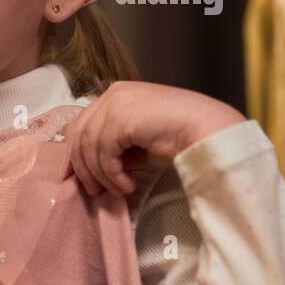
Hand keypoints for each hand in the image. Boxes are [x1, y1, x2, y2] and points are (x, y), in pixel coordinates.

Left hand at [64, 81, 245, 196]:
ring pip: (90, 146)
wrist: (208, 131)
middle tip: (92, 191)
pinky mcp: (121, 117)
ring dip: (102, 175)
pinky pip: (104, 153)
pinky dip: (113, 174)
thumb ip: (116, 147)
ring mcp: (116, 102)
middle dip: (83, 166)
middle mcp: (114, 93)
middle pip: (81, 133)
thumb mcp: (140, 142)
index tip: (76, 177)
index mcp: (118, 94)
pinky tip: (128, 185)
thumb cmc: (181, 137)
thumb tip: (95, 169)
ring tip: (119, 191)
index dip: (77, 152)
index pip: (84, 123)